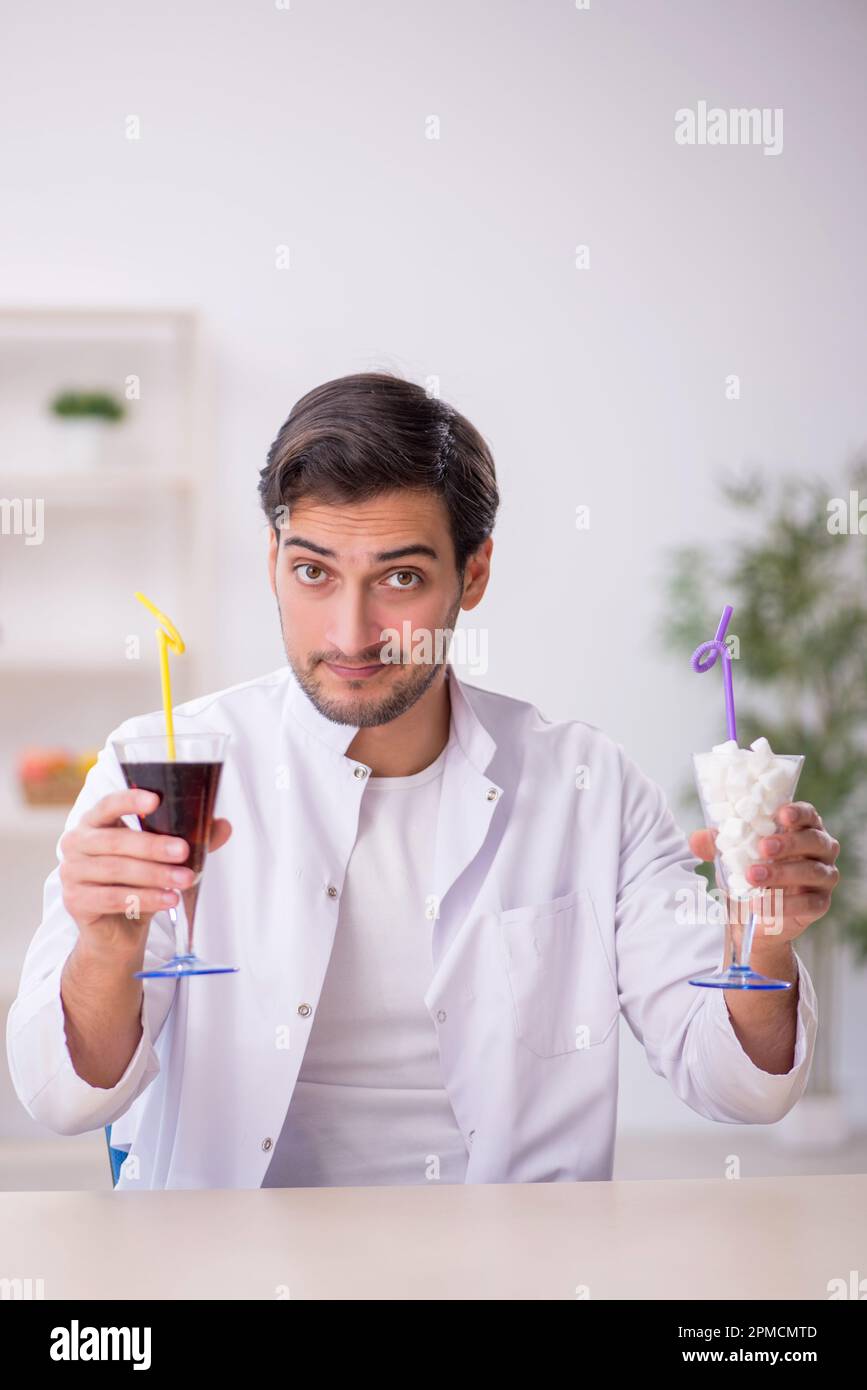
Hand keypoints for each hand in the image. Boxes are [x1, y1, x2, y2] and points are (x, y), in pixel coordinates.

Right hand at [59, 789, 232, 959]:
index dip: (130, 800)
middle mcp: (76, 843)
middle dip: (154, 846)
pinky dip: (144, 898)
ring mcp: (71, 872)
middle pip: (116, 840)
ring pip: (117, 870)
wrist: (116, 933)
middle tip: (184, 852)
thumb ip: (188, 840)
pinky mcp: (75, 901)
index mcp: (95, 822)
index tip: (156, 800)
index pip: (108, 804)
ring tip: (185, 880)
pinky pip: (113, 897)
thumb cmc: (137, 885)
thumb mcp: (162, 861)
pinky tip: (168, 900)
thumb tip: (223, 826)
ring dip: (155, 875)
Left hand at [689, 801, 840, 947]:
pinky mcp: (820, 903)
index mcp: (802, 829)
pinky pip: (810, 903)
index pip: (808, 815)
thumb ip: (716, 844)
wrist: (754, 916)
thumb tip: (696, 840)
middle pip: (815, 840)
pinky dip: (786, 904)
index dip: (798, 813)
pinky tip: (762, 904)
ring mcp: (824, 877)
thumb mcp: (731, 855)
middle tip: (763, 848)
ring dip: (782, 873)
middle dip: (789, 843)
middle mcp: (820, 850)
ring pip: (813, 871)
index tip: (781, 814)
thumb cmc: (749, 873)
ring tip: (753, 877)